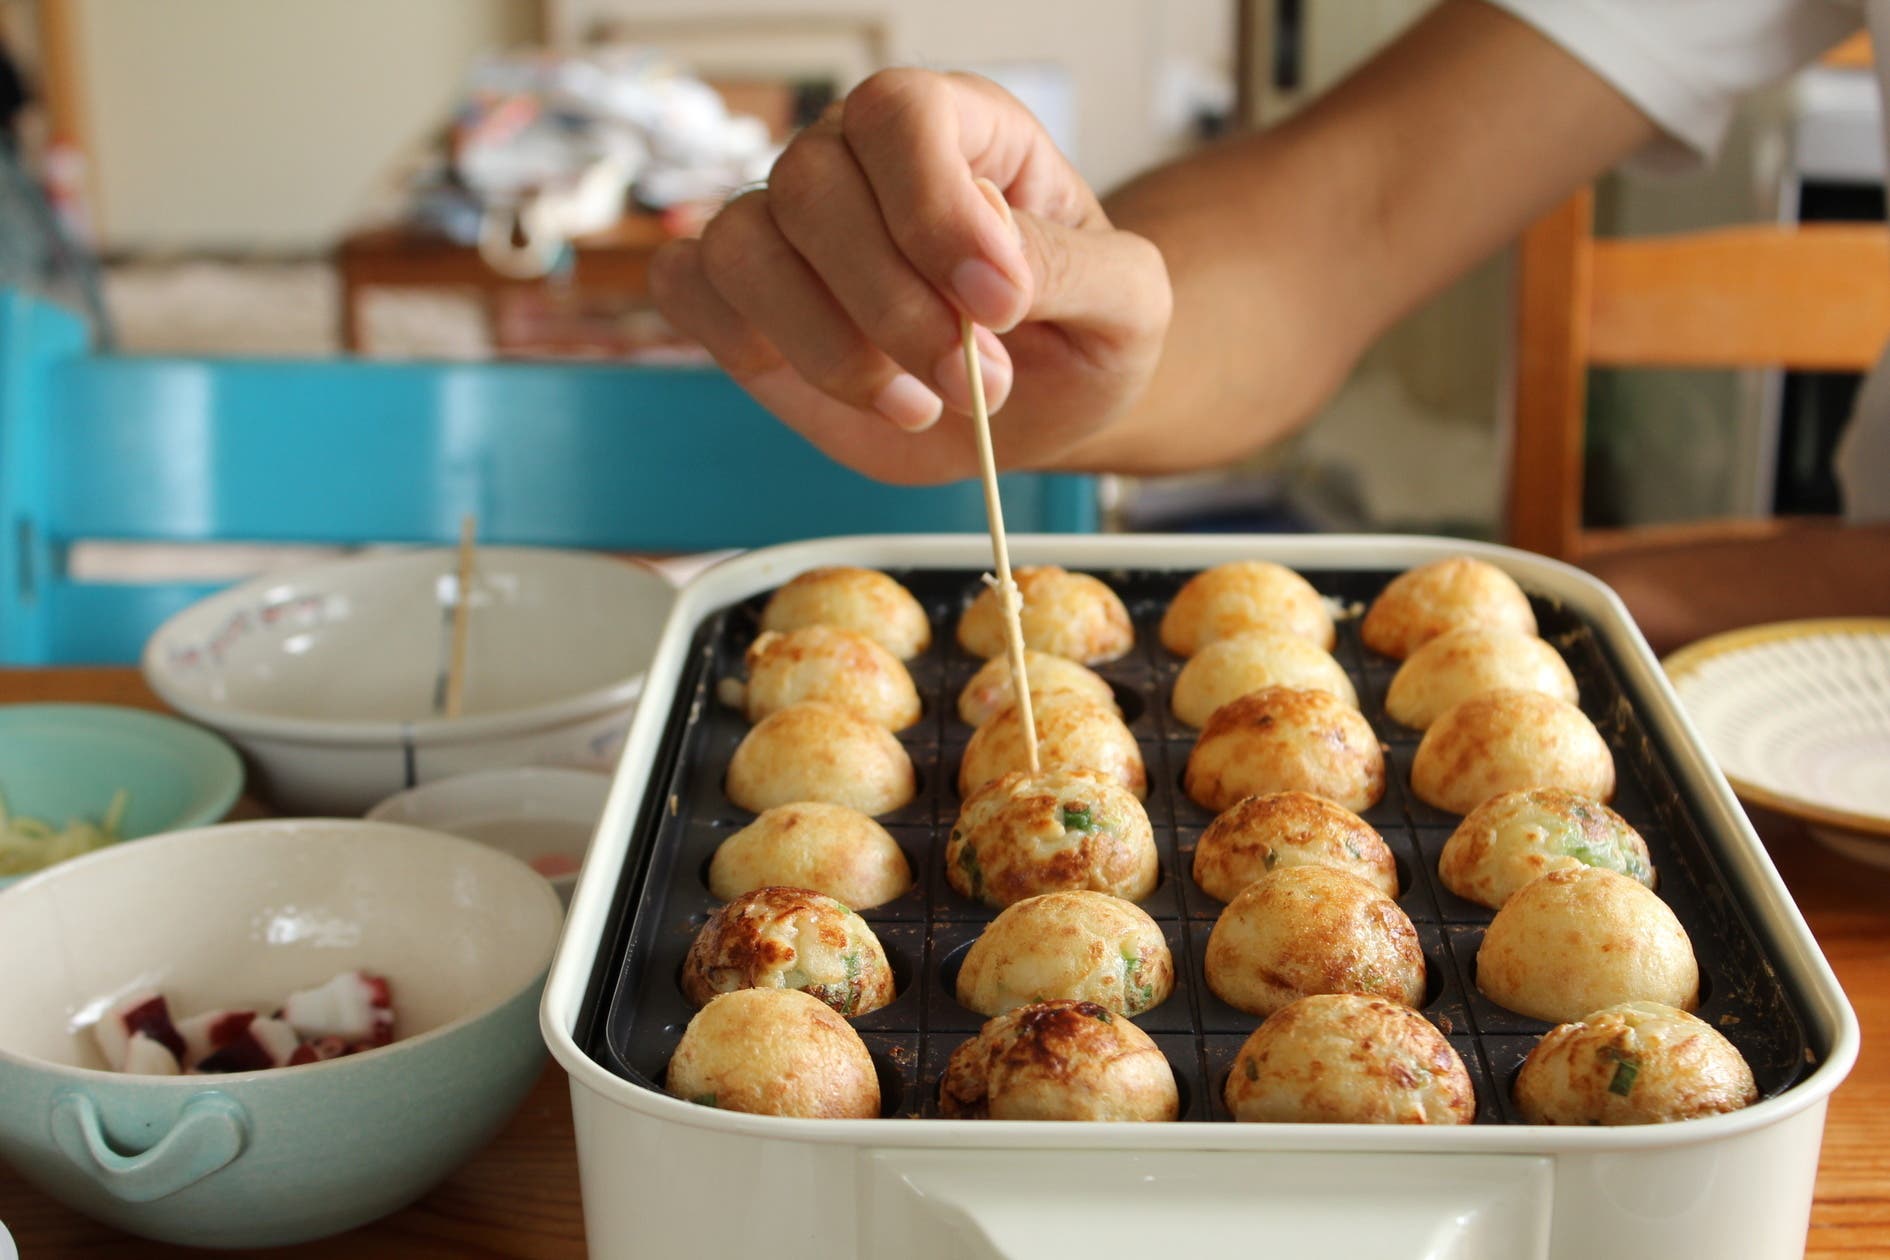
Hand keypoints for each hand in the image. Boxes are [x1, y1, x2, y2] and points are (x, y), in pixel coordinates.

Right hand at [650, 69, 1171, 483]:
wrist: (1041, 403)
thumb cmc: (1082, 331)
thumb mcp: (1129, 299)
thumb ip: (1075, 268)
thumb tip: (994, 272)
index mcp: (956, 128)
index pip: (901, 115)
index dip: (934, 209)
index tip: (996, 302)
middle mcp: (859, 161)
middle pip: (812, 184)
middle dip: (893, 308)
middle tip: (971, 382)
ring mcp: (792, 228)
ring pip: (744, 245)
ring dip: (829, 347)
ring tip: (918, 404)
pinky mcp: (746, 301)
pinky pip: (692, 288)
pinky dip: (742, 345)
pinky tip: (829, 386)